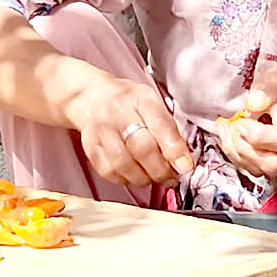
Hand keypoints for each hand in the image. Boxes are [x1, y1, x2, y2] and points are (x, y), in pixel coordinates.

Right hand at [64, 77, 194, 187]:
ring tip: (153, 177)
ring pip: (124, 164)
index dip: (175, 149)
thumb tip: (183, 159)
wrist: (94, 98)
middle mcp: (117, 112)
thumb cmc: (129, 103)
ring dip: (144, 178)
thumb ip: (170, 128)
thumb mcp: (154, 103)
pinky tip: (133, 174)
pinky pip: (108, 171)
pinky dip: (125, 179)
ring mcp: (100, 130)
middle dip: (161, 170)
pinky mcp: (90, 147)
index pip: (160, 125)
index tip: (185, 166)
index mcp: (141, 98)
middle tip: (171, 177)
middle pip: (142, 149)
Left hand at [220, 63, 276, 179]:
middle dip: (244, 148)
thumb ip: (273, 84)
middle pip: (274, 163)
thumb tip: (252, 104)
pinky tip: (233, 137)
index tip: (241, 120)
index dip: (257, 136)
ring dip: (238, 153)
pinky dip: (241, 157)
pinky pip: (261, 168)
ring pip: (265, 169)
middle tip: (231, 125)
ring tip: (228, 130)